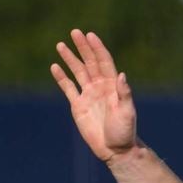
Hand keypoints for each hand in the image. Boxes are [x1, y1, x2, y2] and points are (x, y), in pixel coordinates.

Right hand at [52, 29, 138, 162]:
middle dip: (82, 47)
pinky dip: (61, 78)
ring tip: (61, 45)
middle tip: (74, 32)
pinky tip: (55, 67)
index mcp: (112, 86)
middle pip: (90, 62)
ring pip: (78, 72)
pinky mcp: (78, 106)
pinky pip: (68, 88)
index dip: (97, 48)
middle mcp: (100, 87)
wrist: (115, 150)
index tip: (90, 35)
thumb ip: (124, 94)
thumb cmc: (124, 131)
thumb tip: (121, 75)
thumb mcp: (127, 112)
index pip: (104, 62)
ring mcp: (88, 95)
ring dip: (70, 58)